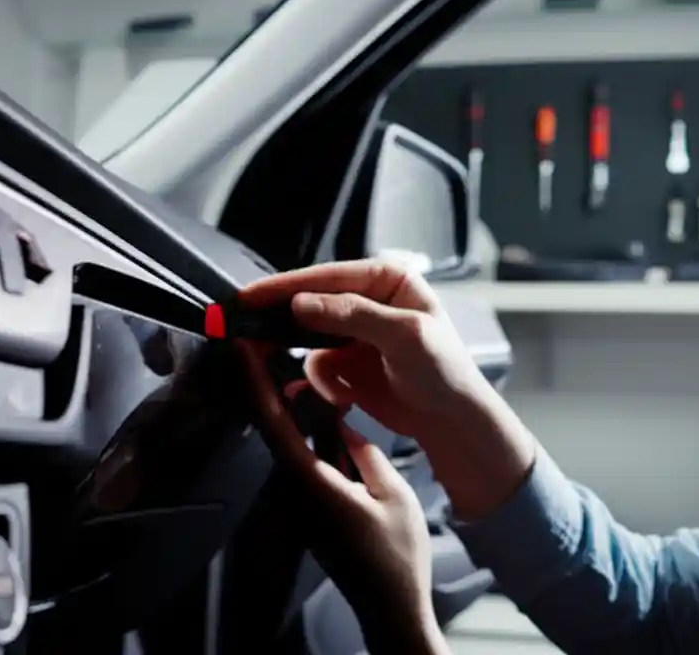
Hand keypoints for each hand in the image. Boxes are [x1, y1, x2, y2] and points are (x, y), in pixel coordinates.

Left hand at [237, 343, 448, 653]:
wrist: (391, 606)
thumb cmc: (397, 557)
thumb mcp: (392, 492)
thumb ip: (362, 452)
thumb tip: (340, 423)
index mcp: (309, 484)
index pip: (271, 422)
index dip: (252, 380)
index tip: (241, 346)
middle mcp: (294, 492)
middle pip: (273, 426)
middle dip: (266, 382)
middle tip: (264, 339)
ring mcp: (299, 503)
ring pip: (288, 442)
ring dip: (290, 407)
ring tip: (295, 365)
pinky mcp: (310, 511)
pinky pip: (302, 461)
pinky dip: (307, 433)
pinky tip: (323, 413)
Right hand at [239, 259, 536, 520]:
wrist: (452, 422)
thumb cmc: (444, 372)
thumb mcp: (404, 336)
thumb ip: (352, 315)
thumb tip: (302, 304)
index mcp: (386, 279)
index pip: (327, 276)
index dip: (286, 286)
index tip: (250, 296)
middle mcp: (366, 300)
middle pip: (309, 303)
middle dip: (283, 322)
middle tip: (246, 331)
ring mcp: (353, 333)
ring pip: (305, 338)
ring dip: (306, 360)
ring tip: (323, 379)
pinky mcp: (345, 364)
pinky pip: (314, 368)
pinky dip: (322, 383)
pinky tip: (344, 396)